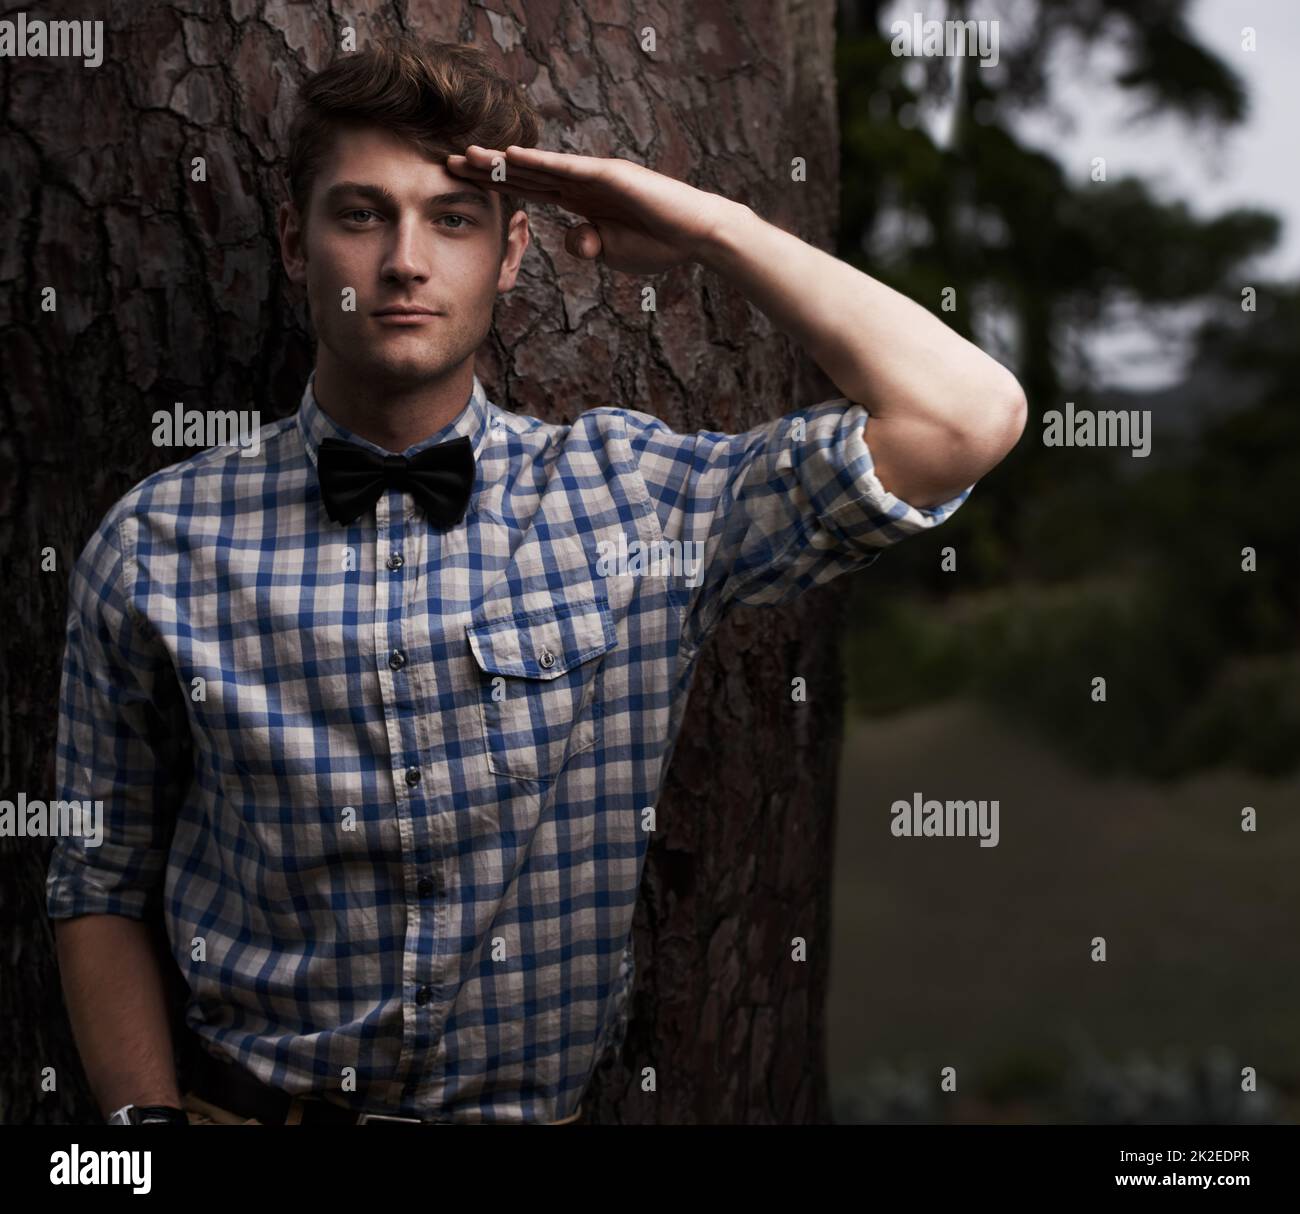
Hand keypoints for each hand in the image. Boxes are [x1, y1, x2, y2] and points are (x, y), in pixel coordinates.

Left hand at [445, 144, 737, 274]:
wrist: (696, 236)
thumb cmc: (659, 244)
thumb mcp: (613, 252)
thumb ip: (588, 245)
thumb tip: (571, 239)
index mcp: (580, 203)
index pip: (529, 192)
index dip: (497, 187)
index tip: (464, 185)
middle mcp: (582, 184)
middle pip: (525, 175)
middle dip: (487, 170)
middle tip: (448, 162)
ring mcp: (594, 177)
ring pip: (539, 168)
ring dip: (503, 161)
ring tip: (469, 154)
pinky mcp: (610, 176)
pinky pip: (568, 170)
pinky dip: (540, 163)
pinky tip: (513, 156)